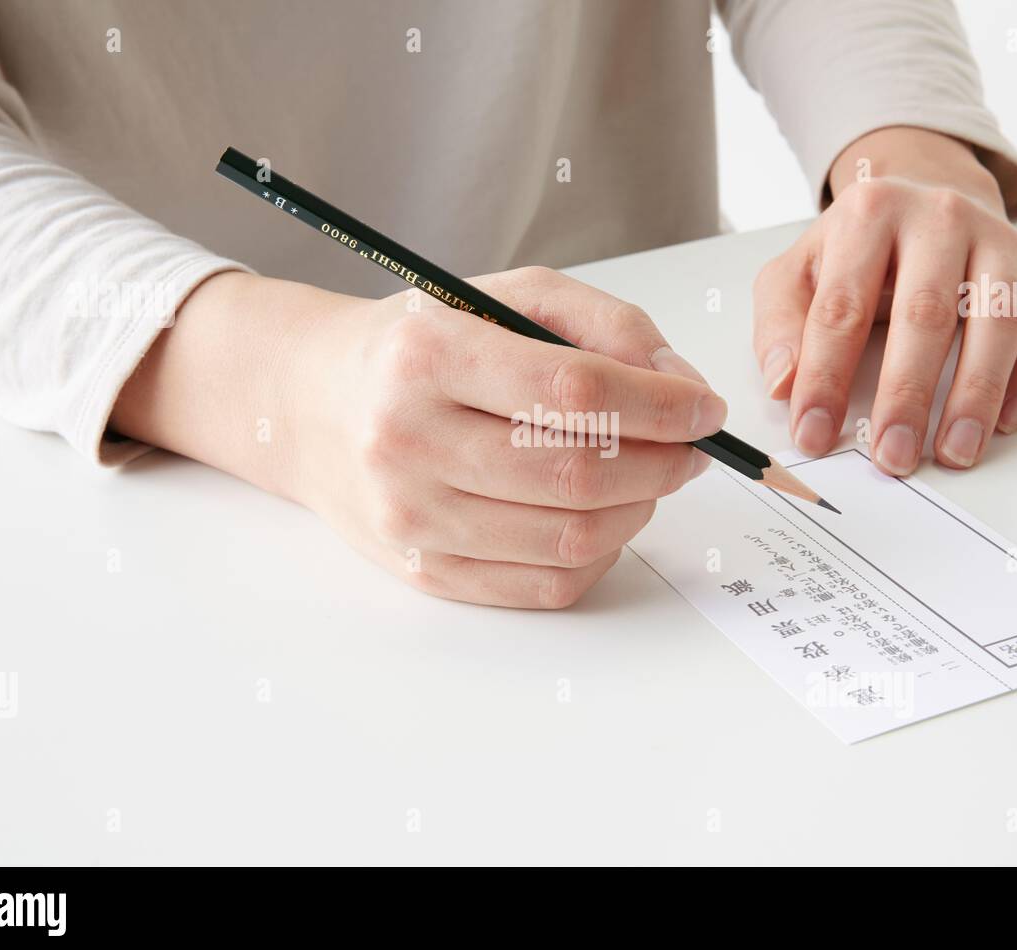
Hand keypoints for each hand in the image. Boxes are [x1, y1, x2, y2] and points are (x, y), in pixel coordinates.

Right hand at [112, 267, 724, 607]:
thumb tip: (684, 387)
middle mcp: (408, 440)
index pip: (575, 392)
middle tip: (689, 450)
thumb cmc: (420, 346)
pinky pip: (545, 584)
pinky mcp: (424, 572)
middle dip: (662, 463)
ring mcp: (412, 517)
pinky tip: (606, 518)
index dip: (661, 406)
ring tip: (649, 479)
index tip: (704, 409)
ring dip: (638, 511)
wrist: (312, 407)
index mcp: (427, 356)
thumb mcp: (505, 297)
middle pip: (578, 473)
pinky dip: (601, 554)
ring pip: (569, 538)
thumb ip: (604, 326)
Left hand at [752, 127, 1016, 474]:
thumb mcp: (795, 275)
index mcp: (869, 214)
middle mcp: (939, 216)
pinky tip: (1004, 421)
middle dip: (906, 395)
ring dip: (977, 395)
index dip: (826, 377)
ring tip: (954, 452)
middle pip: (925, 313)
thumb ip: (780, 326)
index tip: (815, 433)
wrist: (924, 203)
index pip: (842, 307)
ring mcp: (998, 239)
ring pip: (998, 319)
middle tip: (892, 456)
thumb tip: (784, 384)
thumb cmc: (855, 253)